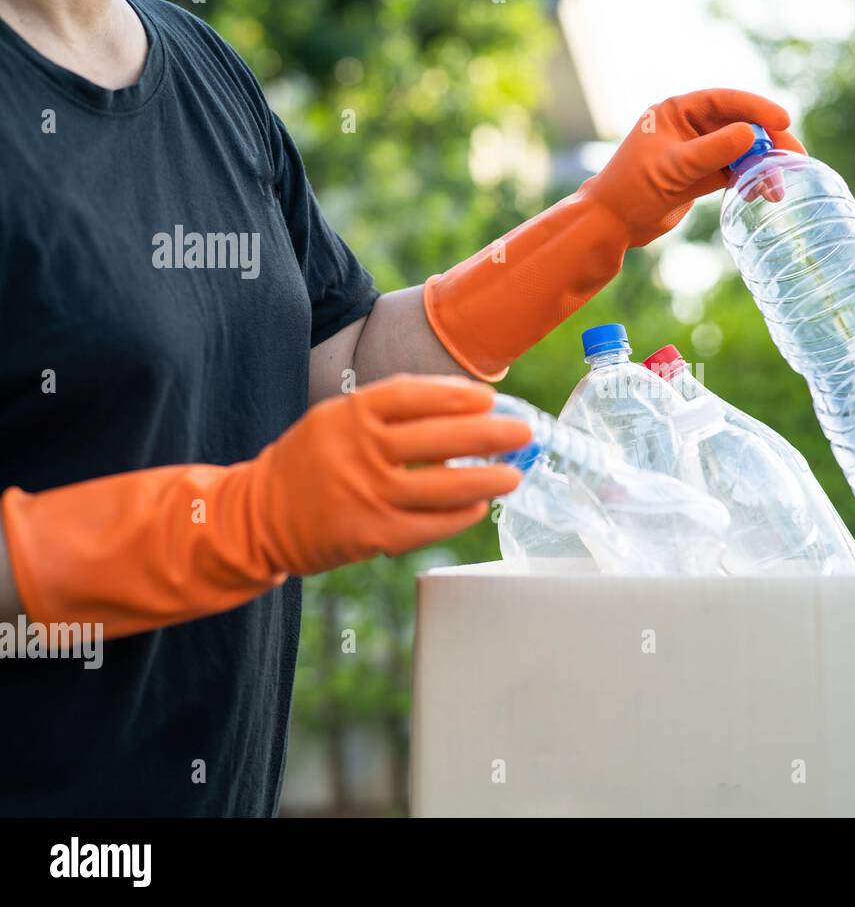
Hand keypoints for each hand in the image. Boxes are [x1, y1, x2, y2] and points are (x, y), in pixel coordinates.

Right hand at [253, 374, 530, 573]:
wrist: (257, 516)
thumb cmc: (310, 462)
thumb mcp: (336, 420)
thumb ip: (387, 412)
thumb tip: (460, 408)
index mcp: (349, 413)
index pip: (411, 395)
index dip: (455, 395)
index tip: (488, 398)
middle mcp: (358, 450)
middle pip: (437, 438)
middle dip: (488, 434)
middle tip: (523, 433)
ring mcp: (366, 493)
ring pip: (441, 486)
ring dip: (484, 480)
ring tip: (513, 476)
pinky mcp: (371, 533)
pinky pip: (429, 524)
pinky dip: (459, 516)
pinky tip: (478, 507)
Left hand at [582, 89, 804, 246]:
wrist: (612, 223)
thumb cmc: (633, 190)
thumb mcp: (674, 168)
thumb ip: (712, 151)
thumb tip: (751, 135)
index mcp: (676, 112)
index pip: (724, 101)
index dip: (756, 108)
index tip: (784, 119)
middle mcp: (688, 126)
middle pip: (738, 125)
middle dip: (767, 141)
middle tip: (795, 157)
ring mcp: (695, 151)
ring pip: (739, 150)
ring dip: (762, 165)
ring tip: (780, 186)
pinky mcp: (699, 175)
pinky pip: (733, 171)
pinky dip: (749, 180)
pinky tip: (763, 193)